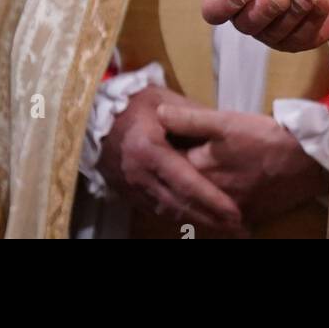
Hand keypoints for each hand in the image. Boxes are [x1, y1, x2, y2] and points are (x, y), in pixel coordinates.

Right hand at [97, 86, 242, 234]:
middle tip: (236, 227)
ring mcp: (130, 186)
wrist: (92, 114)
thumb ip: (194, 116)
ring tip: (222, 226)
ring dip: (194, 220)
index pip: (186, 182)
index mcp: (150, 151)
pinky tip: (194, 218)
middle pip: (178, 204)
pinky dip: (176, 215)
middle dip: (209, 218)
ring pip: (167, 211)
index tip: (234, 211)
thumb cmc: (134, 103)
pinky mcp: (125, 192)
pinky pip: (154, 208)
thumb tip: (225, 126)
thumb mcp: (166, 100)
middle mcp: (140, 175)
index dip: (212, 200)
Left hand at [157, 103, 328, 225]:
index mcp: (199, 169)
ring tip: (174, 192)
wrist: (304, 162)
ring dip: (182, 202)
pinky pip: (215, 220)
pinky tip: (205, 205)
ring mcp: (224, 211)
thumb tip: (158, 113)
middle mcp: (206, 196)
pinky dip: (206, 213)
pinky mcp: (242, 217)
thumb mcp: (226, 121)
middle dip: (166, 183)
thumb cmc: (264, 137)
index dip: (158, 157)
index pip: (166, 165)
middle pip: (177, 192)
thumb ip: (190, 119)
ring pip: (194, 210)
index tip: (149, 149)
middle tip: (156, 175)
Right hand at [201, 0, 328, 51]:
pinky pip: (299, 37)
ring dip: (292, 14)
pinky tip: (320, 3)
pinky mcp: (296, 40)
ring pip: (273, 33)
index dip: (222, 5)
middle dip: (263, 10)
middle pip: (245, 24)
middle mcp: (250, 15)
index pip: (214, 9)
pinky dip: (311, 19)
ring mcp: (273, 32)